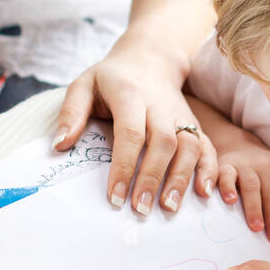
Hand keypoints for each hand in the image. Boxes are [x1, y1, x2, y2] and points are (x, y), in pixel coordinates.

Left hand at [52, 36, 219, 212]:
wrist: (150, 59)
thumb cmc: (112, 79)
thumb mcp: (84, 85)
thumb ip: (71, 113)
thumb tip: (59, 146)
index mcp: (130, 95)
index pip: (130, 133)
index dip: (124, 166)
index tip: (115, 196)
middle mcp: (160, 106)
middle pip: (163, 142)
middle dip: (153, 178)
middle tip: (140, 210)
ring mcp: (180, 115)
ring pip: (189, 146)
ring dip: (181, 178)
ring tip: (169, 208)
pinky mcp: (194, 124)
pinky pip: (207, 146)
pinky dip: (209, 169)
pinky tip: (204, 192)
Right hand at [216, 131, 269, 244]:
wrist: (239, 147)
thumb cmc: (265, 175)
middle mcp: (267, 167)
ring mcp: (245, 165)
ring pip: (252, 186)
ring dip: (254, 207)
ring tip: (257, 227)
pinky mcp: (226, 166)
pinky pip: (226, 176)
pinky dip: (228, 187)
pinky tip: (230, 200)